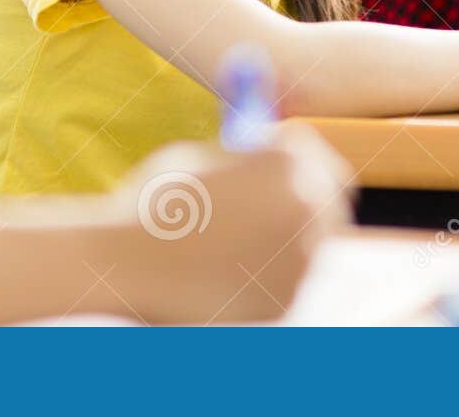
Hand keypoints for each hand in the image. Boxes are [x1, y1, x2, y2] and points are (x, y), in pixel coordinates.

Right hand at [100, 129, 352, 323]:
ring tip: (218, 245)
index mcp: (287, 163)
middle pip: (330, 202)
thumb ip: (239, 160)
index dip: (300, 162)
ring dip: (280, 242)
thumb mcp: (198, 159)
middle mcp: (306, 209)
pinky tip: (215, 274)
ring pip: (305, 246)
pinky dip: (262, 278)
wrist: (127, 263)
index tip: (284, 169)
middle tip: (271, 208)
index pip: (319, 157)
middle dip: (304, 202)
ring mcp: (300, 260)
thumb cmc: (153, 204)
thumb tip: (258, 160)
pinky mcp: (284, 301)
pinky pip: (284, 283)